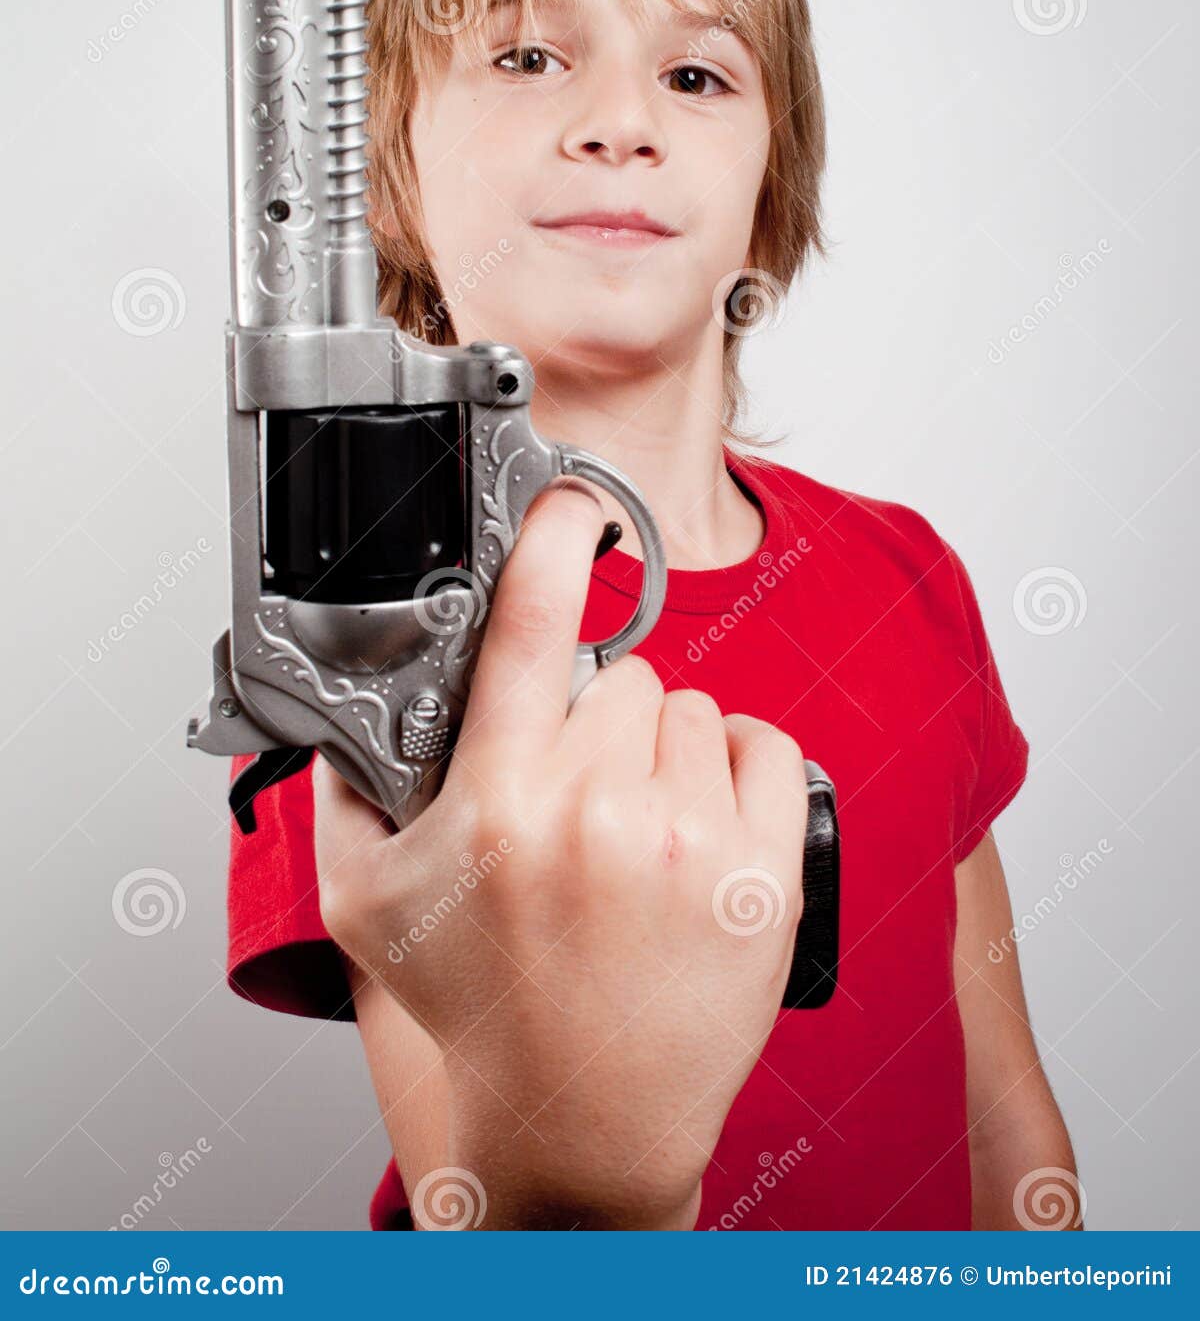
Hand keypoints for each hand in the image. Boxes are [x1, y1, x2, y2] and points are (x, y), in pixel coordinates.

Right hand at [313, 479, 807, 1228]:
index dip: (551, 540)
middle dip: (596, 717)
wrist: (588, 1121)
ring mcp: (690, 842)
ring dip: (661, 752)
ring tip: (633, 832)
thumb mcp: (368, 905)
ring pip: (689, 710)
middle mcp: (596, 813)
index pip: (528, 628)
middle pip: (618, 675)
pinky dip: (735, 767)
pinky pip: (764, 744)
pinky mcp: (762, 872)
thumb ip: (346, 794)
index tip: (569, 499)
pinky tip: (699, 826)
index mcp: (499, 802)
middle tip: (575, 795)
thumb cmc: (486, 1010)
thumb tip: (343, 712)